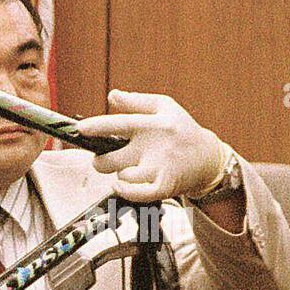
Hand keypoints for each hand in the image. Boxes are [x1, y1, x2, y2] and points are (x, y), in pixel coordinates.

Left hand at [76, 90, 224, 202]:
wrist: (208, 157)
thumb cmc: (180, 130)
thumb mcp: (164, 107)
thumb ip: (136, 102)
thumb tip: (112, 95)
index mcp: (153, 124)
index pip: (120, 124)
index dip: (98, 127)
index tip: (81, 128)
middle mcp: (154, 145)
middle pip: (110, 159)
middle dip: (99, 162)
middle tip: (103, 159)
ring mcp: (159, 167)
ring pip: (122, 177)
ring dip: (119, 175)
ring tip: (129, 169)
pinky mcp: (163, 186)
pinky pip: (135, 194)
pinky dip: (124, 191)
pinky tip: (121, 185)